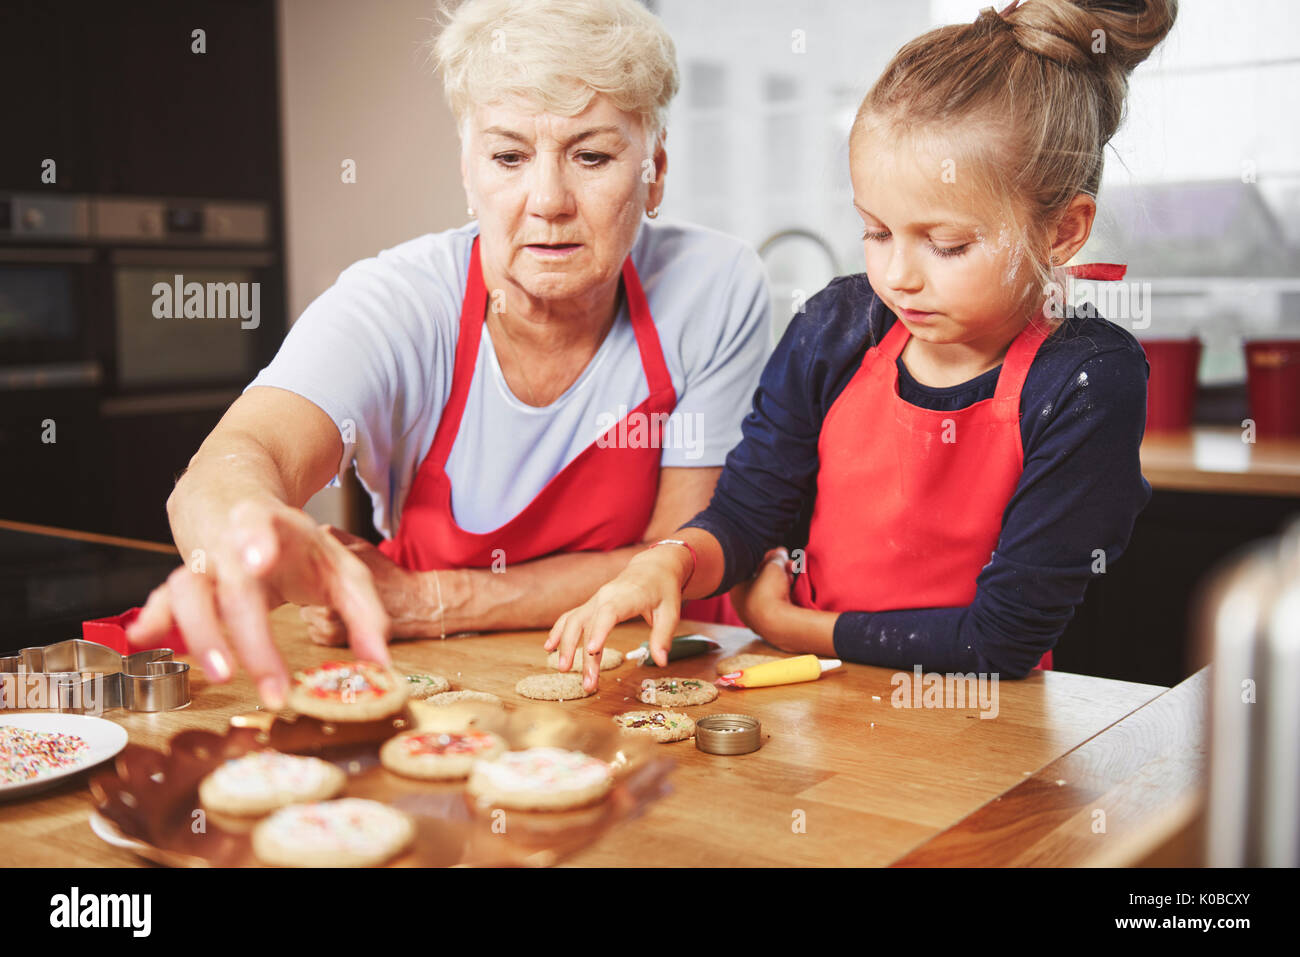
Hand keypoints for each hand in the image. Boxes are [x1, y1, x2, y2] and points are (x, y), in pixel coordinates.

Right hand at [126, 501, 390, 707]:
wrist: (240, 509)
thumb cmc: (298, 547)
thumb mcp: (340, 568)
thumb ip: (365, 614)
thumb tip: (380, 666)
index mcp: (275, 529)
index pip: (262, 527)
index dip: (258, 540)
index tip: (260, 560)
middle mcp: (232, 546)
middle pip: (235, 588)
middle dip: (250, 637)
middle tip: (272, 683)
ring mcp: (205, 565)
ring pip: (187, 592)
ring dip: (200, 633)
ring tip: (220, 674)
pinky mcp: (186, 585)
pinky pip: (161, 600)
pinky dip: (151, 620)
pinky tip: (141, 641)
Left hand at [299, 527, 445, 644]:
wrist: (412, 604)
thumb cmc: (387, 575)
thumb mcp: (362, 546)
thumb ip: (333, 536)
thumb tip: (309, 533)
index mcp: (331, 571)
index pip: (298, 569)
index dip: (307, 571)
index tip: (315, 572)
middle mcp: (327, 595)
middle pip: (300, 593)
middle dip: (312, 592)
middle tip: (336, 590)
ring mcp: (329, 618)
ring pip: (305, 613)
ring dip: (318, 611)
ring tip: (341, 605)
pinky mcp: (332, 637)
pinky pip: (314, 631)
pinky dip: (324, 628)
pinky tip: (343, 619)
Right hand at [546, 545, 689, 692]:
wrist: (652, 567)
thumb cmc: (662, 590)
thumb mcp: (671, 612)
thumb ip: (663, 637)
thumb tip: (661, 662)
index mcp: (627, 596)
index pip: (609, 612)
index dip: (599, 630)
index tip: (592, 650)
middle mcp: (605, 596)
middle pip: (587, 623)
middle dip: (582, 652)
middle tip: (587, 681)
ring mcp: (594, 600)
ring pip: (573, 620)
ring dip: (565, 644)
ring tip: (563, 669)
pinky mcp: (590, 605)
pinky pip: (569, 616)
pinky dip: (558, 631)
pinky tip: (550, 648)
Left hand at [729, 548, 797, 649]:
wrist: (778, 624)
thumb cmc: (768, 593)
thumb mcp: (773, 567)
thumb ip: (776, 558)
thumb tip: (780, 553)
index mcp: (736, 587)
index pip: (751, 567)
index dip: (766, 558)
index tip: (778, 553)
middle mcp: (742, 601)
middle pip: (761, 577)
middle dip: (777, 568)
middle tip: (789, 563)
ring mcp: (755, 613)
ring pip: (770, 589)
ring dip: (782, 577)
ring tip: (792, 570)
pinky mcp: (769, 621)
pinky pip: (775, 601)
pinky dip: (783, 592)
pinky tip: (791, 585)